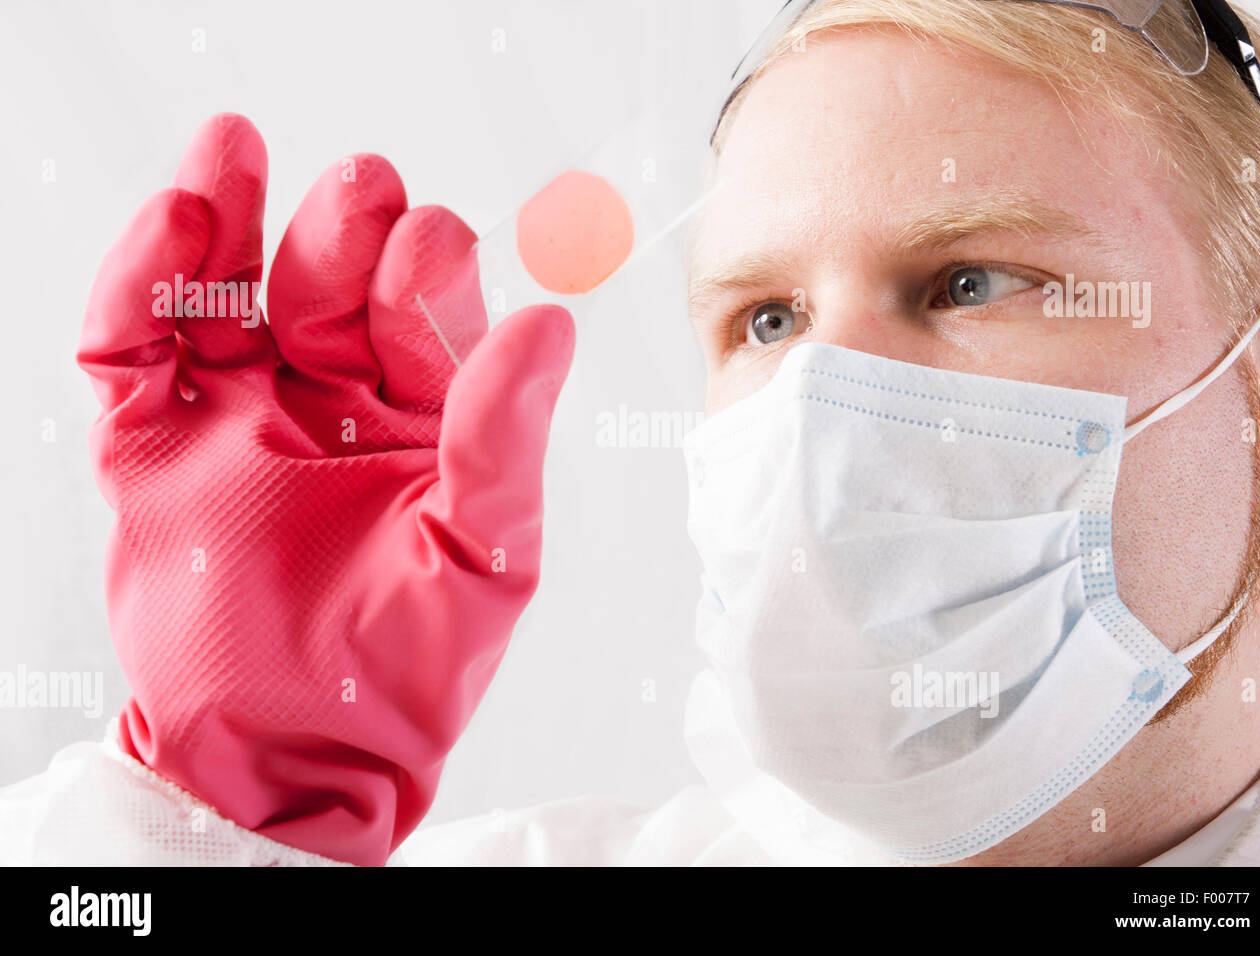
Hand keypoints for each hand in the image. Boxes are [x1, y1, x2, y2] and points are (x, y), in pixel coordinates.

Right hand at [78, 113, 573, 865]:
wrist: (288, 759)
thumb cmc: (404, 672)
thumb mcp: (483, 559)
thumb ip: (507, 444)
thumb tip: (552, 323)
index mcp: (423, 423)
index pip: (430, 317)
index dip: (433, 276)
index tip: (432, 251)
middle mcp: (331, 405)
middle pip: (336, 286)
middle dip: (350, 234)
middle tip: (364, 190)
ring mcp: (239, 418)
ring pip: (235, 294)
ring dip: (235, 216)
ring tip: (235, 144)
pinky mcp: (155, 446)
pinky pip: (137, 349)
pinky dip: (144, 284)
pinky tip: (176, 222)